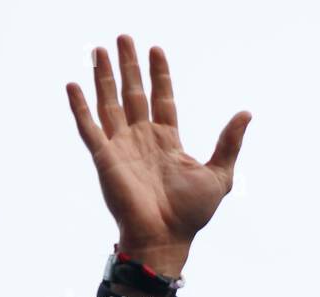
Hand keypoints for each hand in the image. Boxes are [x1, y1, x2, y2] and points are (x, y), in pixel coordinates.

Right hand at [66, 35, 250, 276]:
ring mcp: (121, 147)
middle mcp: (142, 140)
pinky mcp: (104, 158)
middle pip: (133, 94)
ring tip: (99, 49)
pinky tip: (73, 85)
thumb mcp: (220, 174)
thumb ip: (229, 143)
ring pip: (109, 103)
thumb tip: (246, 113)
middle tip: (124, 37)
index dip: (159, 75)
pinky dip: (80, 107)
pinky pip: (89, 128)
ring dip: (104, 76)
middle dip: (129, 66)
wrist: (166, 237)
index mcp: (167, 142)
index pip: (162, 99)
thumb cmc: (192, 213)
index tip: (156, 50)